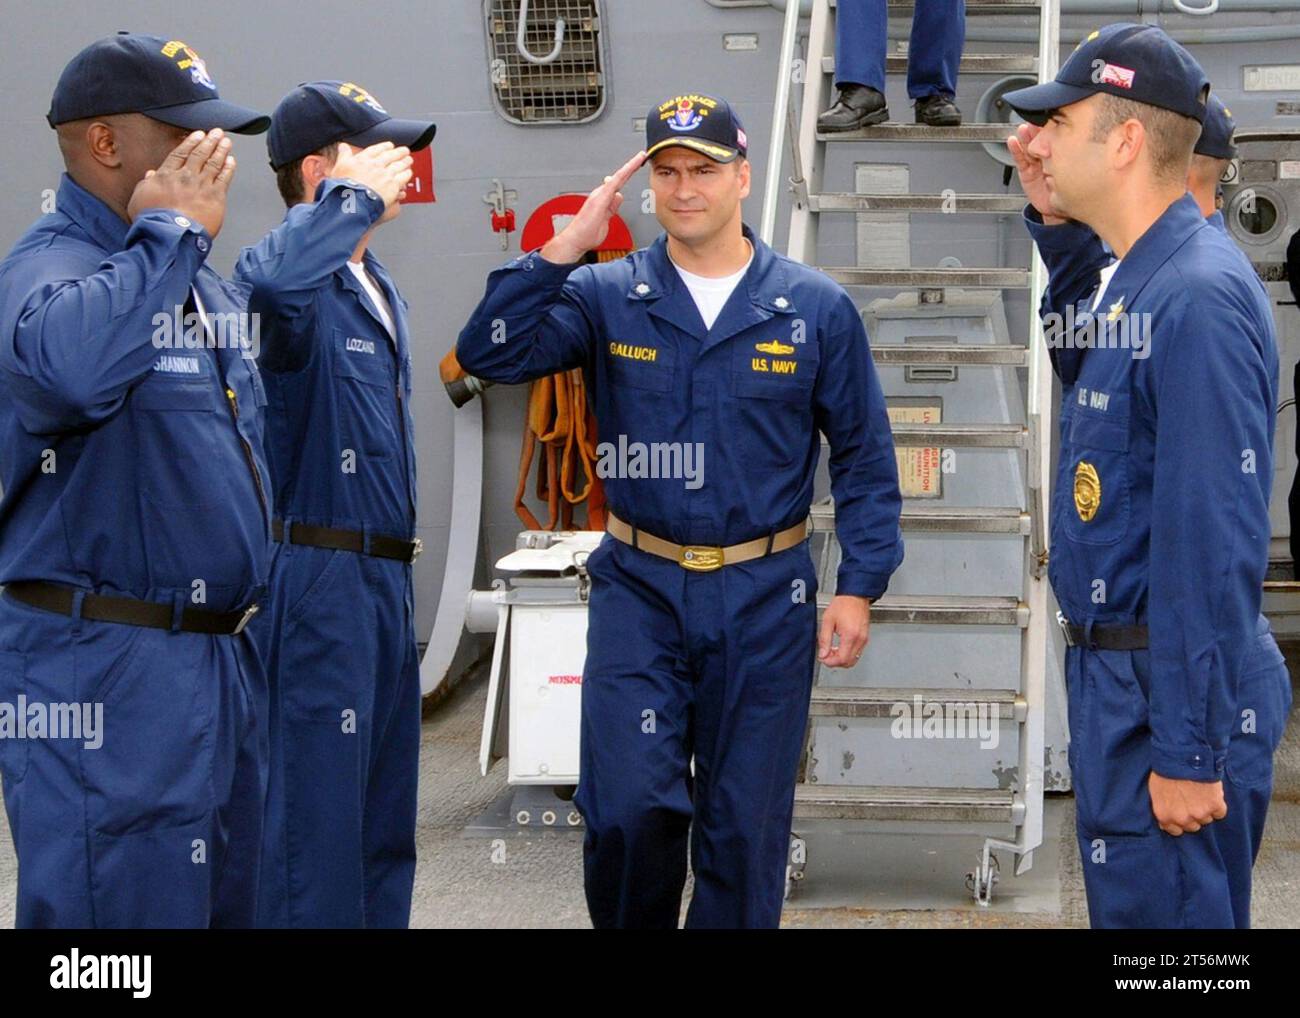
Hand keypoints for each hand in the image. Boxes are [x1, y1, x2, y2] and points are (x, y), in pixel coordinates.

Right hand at [128, 129, 235, 237]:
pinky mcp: (215, 197)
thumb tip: (150, 174)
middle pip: (199, 154)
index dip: (190, 143)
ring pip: (213, 163)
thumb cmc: (152, 220)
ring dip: (221, 150)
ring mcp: (201, 186)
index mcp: (166, 175)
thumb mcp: (139, 198)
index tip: (198, 134)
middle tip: (216, 132)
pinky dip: (228, 168)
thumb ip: (146, 184)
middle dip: (209, 141)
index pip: (180, 154)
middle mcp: (185, 177)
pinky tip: (232, 161)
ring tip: (226, 141)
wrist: (169, 234)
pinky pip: (224, 179)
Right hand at [329, 141, 413, 210]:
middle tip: (404, 150)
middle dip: (399, 152)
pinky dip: (407, 173)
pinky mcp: (393, 185)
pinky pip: (403, 177)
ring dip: (405, 161)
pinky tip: (409, 172)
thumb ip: (343, 155)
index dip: (384, 147)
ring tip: (409, 159)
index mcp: (363, 159)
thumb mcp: (339, 167)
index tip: (389, 146)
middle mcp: (376, 165)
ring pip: (399, 165)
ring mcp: (386, 174)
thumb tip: (343, 145)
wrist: (353, 200)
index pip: (376, 149)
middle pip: (391, 155)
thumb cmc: (344, 186)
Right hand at [541, 150, 646, 264]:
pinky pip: (616, 180)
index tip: (636, 166)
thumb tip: (619, 197)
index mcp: (602, 198)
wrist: (575, 239)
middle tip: (641, 155)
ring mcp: (601, 194)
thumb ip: (612, 208)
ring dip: (630, 166)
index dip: (627, 175)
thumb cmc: (586, 233)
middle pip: (619, 177)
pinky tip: (632, 165)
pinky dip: (625, 171)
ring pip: (619, 176)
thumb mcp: (605, 219)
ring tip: (640, 156)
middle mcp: (601, 193)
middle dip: (631, 166)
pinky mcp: (601, 196)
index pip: (618, 184)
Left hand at [818, 595, 870, 667]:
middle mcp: (860, 639)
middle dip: (836, 662)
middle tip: (826, 655)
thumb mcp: (828, 621)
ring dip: (842, 658)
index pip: (842, 659)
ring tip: (832, 650)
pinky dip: (847, 653)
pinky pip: (857, 652)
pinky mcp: (865, 638)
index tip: (823, 658)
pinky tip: (839, 646)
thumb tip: (822, 654)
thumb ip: (824, 640)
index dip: (831, 662)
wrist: (855, 595)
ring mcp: (864, 639)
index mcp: (850, 635)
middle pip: (849, 662)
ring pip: (854, 659)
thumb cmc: (843, 604)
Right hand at [1006, 123, 1065, 225]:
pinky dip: (1016, 150)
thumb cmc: (1069, 189)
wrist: (1058, 209)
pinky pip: (1021, 160)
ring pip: (1030, 147)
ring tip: (1024, 129)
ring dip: (1025, 137)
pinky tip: (1013, 142)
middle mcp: (1048, 156)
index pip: (1055, 135)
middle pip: (1040, 139)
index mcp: (1061, 152)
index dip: (1051, 126)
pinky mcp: (1027, 173)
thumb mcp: (1073, 168)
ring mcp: (1036, 164)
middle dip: (1036, 129)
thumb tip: (1073, 141)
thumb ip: (1070, 155)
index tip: (1050, 116)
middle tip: (1034, 121)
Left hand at [1148, 772, 1227, 835]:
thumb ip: (1162, 808)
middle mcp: (1182, 819)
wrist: (1183, 756)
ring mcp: (1200, 814)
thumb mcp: (1155, 790)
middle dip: (1193, 815)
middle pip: (1193, 826)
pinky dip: (1218, 804)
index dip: (1180, 822)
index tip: (1183, 814)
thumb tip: (1165, 821)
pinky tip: (1211, 793)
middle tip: (1192, 800)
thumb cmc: (1166, 770)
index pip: (1175, 830)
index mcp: (1164, 815)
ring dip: (1205, 809)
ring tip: (1200, 792)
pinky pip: (1220, 813)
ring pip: (1207, 819)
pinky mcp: (1215, 806)